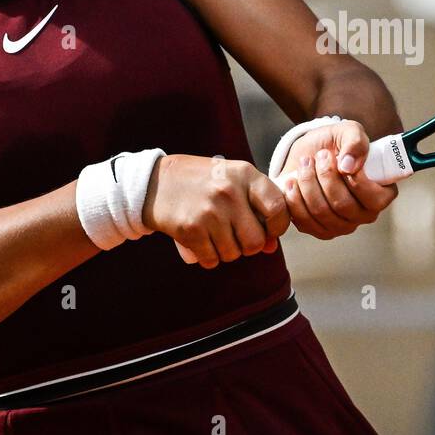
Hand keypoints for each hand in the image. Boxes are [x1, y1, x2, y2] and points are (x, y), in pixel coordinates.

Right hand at [143, 154, 289, 267]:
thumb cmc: (203, 182)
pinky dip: (208, 257)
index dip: (277, 226)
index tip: (267, 229)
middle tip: (236, 237)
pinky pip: (211, 259)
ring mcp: (209, 211)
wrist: (155, 181)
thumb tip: (271, 247)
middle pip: (255, 241)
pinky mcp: (190, 228)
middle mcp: (230, 192)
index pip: (278, 208)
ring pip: (233, 254)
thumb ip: (257, 208)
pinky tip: (201, 242)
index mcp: (245, 174)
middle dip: (247, 246)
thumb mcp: (233, 182)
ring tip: (215, 236)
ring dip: (226, 252)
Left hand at [276, 120, 398, 239]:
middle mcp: (363, 215)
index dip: (356, 180)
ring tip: (305, 163)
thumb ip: (356, 142)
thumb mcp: (349, 132)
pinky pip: (304, 220)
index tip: (339, 158)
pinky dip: (294, 198)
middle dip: (325, 176)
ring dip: (308, 183)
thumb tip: (348, 166)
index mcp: (381, 195)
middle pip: (342, 205)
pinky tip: (293, 181)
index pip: (374, 199)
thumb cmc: (336, 144)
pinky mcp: (318, 229)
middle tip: (320, 155)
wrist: (310, 155)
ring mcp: (341, 226)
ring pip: (321, 212)